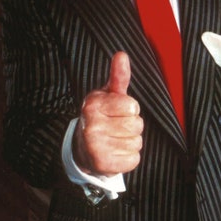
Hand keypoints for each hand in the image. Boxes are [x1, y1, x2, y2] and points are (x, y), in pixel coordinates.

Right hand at [73, 51, 143, 175]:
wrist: (83, 148)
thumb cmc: (101, 117)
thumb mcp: (108, 95)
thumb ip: (118, 76)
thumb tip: (122, 55)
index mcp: (93, 104)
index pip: (133, 106)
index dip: (130, 109)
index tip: (117, 111)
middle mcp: (91, 125)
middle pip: (137, 124)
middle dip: (132, 126)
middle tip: (117, 127)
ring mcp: (95, 147)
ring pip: (136, 142)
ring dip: (130, 142)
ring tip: (115, 139)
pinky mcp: (102, 165)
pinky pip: (134, 159)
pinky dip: (129, 157)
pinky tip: (115, 153)